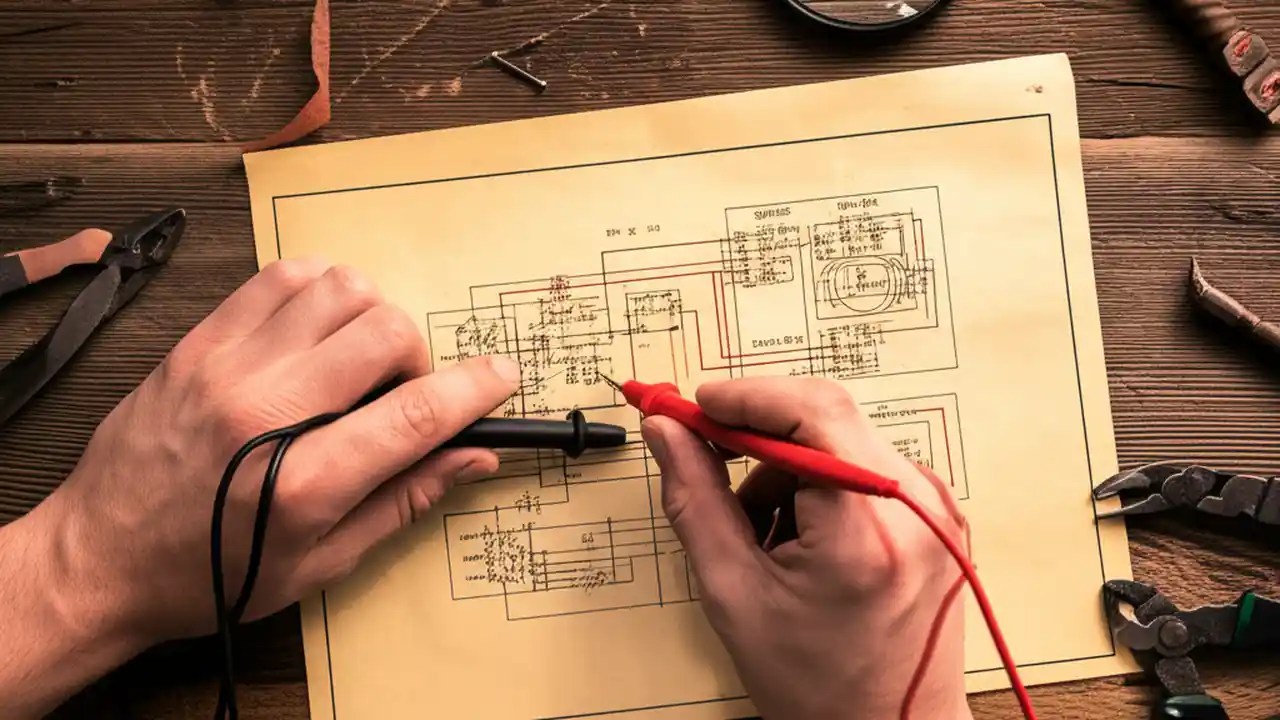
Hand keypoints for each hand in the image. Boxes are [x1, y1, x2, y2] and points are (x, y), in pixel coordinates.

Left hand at [0, 260, 519, 717]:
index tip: (501, 377)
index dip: (474, 388)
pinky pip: (280, 277)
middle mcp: (265, 411)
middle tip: (397, 395)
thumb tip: (475, 456)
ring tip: (355, 360)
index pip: (415, 412)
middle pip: (385, 333)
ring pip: (340, 288)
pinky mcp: (198, 342)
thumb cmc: (211, 572)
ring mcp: (226, 366)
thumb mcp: (321, 561)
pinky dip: (319, 290)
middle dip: (417, 358)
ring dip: (370, 317)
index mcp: (303, 483)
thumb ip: (406, 499)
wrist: (100, 559)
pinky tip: (317, 329)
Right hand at [640, 378, 972, 719]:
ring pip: (839, 440)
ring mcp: (934, 507)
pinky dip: (818, 484)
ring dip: (786, 467)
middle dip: (757, 431)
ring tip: (765, 535)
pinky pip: (862, 465)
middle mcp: (916, 506)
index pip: (810, 412)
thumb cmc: (821, 687)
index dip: (744, 397)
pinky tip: (801, 537)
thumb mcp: (735, 593)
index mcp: (867, 529)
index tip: (695, 406)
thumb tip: (668, 431)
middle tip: (707, 453)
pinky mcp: (934, 513)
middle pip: (825, 415)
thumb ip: (695, 499)